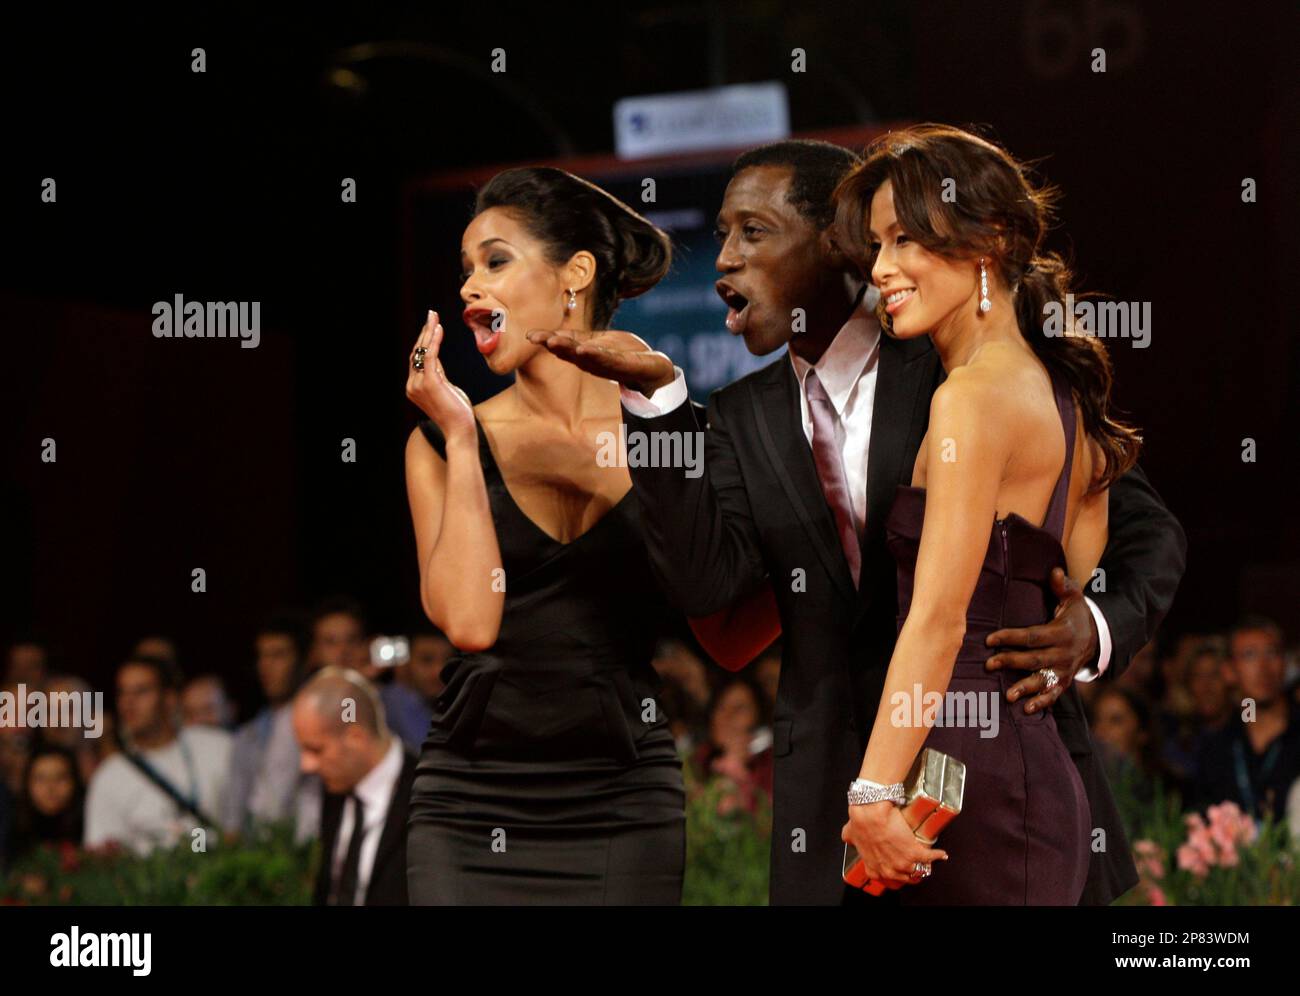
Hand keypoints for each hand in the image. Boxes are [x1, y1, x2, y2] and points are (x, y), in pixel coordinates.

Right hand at [406, 310, 473, 439]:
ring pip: (422, 352)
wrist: (460, 431)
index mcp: (414, 387)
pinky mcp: (429, 383)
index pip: (417, 359)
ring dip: (429, 332)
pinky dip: (434, 341)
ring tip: (434, 317)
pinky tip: (439, 329)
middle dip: (424, 332)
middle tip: (431, 314)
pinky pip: (430, 356)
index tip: (431, 326)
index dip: (423, 341)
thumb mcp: (446, 389)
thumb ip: (438, 375)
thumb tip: (436, 359)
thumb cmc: (457, 413)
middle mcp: (412, 385)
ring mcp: (418, 385)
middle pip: (416, 353)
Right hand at [525, 328, 674, 395]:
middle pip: (569, 352)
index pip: (563, 345)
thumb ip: (578, 340)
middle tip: (537, 338)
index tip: (530, 335)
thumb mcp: (598, 342)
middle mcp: (591, 361)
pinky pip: (606, 359)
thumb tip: (553, 335)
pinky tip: (583, 349)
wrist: (653, 369)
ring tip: (554, 342)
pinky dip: (594, 355)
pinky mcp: (622, 365)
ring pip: (584, 357)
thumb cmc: (625, 354)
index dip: (547, 339)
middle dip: (553, 344)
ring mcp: (606, 364)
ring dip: (568, 350)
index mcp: (584, 354)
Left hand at [841, 802, 946, 887]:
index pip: (887, 878)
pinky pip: (930, 857)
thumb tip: (848, 836)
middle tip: (915, 865)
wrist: (871, 811)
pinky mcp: (915, 852)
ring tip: (928, 860)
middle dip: (911, 872)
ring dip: (924, 866)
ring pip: (918, 871)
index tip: (899, 868)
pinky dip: (937, 855)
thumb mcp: (851, 835)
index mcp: (874, 869)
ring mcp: (903, 863)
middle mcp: (889, 870)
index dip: (895, 872)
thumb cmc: (861, 822)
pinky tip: (941, 854)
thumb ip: (851, 839)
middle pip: (905, 878)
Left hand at [985, 567, 1096, 712]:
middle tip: (989, 664)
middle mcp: (1063, 653)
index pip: (1032, 635)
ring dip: (1025, 688)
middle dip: (1011, 662)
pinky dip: (1042, 702)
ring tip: (1008, 695)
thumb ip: (1063, 586)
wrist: (1098, 637)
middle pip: (1034, 659)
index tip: (990, 639)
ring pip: (1043, 680)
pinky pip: (1054, 694)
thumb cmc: (1077, 614)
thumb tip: (1055, 572)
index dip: (1010, 637)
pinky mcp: (1065, 681)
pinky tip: (1026, 709)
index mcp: (1061, 632)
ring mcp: (1064, 669)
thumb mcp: (1074, 598)